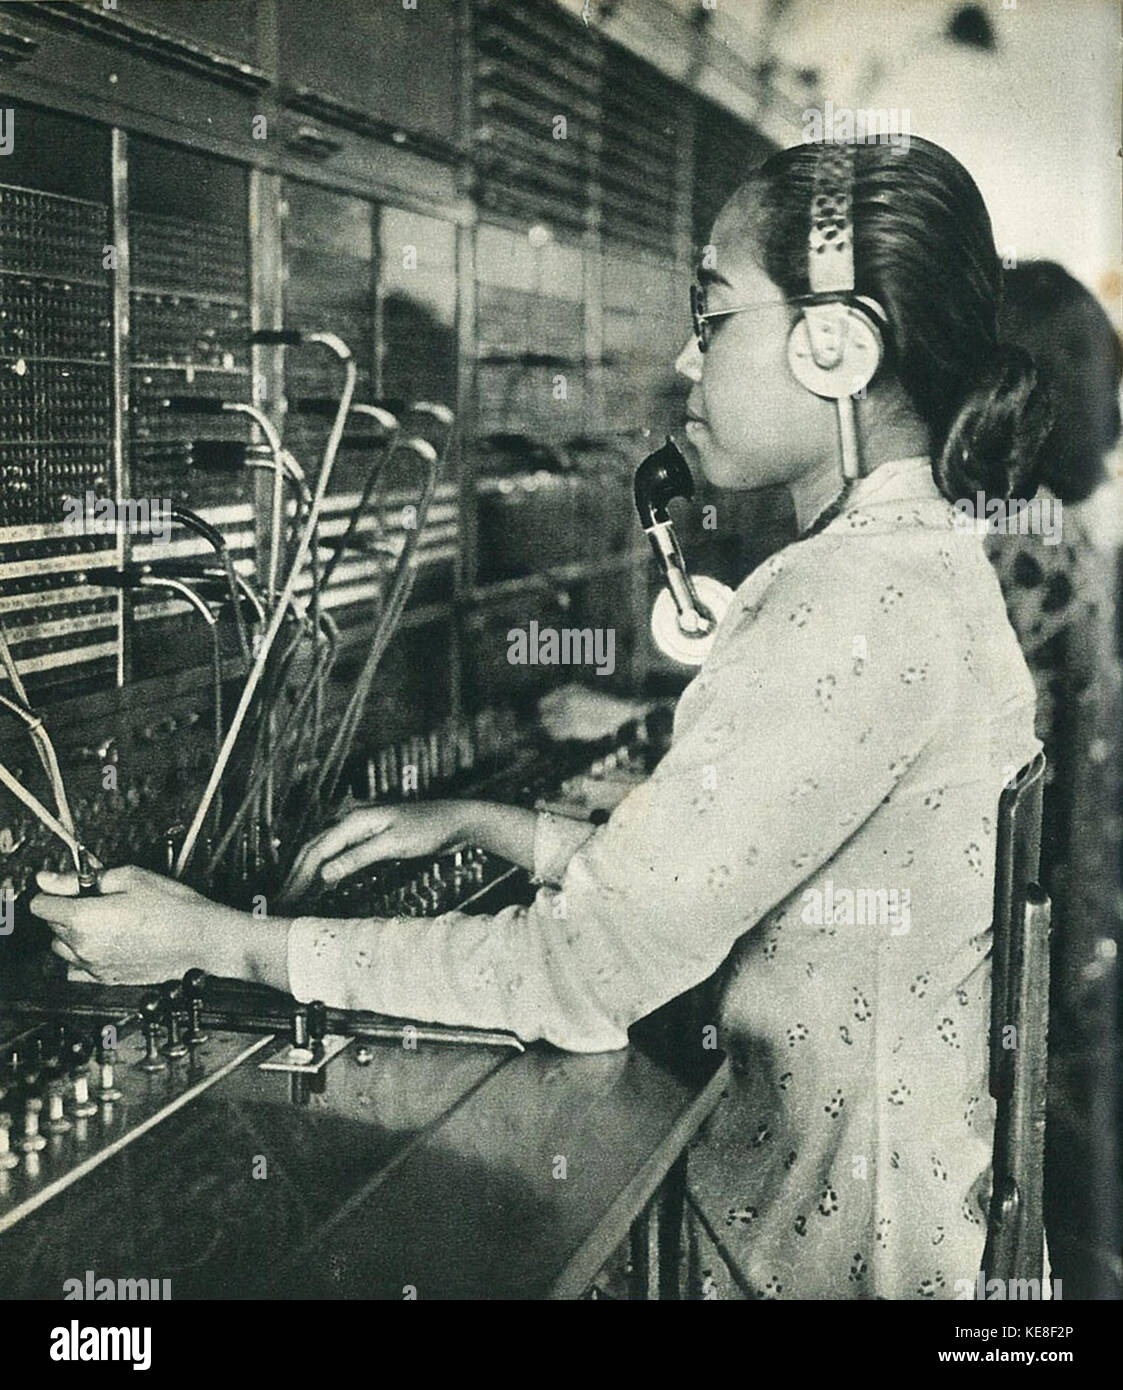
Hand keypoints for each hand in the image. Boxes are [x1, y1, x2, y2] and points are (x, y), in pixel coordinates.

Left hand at [29, 865, 248, 985]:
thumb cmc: (173, 907)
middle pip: (51, 925)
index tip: (66, 886)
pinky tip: (106, 942)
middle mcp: (83, 946)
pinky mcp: (107, 978)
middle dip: (67, 908)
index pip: (39, 905)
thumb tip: (48, 878)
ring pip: (62, 947)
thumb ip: (82, 878)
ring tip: (104, 920)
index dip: (52, 890)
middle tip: (99, 897)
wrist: (202, 939)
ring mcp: (94, 966)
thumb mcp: (129, 877)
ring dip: (73, 933)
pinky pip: (78, 968)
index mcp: (83, 918)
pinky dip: (84, 954)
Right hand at [282, 801, 467, 902]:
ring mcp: (361, 829)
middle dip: (296, 877)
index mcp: (354, 820)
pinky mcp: (370, 838)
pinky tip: (321, 885)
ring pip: (324, 852)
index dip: (298, 877)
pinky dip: (327, 871)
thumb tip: (325, 873)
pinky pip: (339, 855)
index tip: (287, 900)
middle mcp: (352, 821)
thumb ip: (358, 857)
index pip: (316, 852)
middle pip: (314, 850)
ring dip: (308, 874)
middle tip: (282, 904)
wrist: (456, 820)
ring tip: (295, 898)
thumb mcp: (394, 844)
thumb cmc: (429, 828)